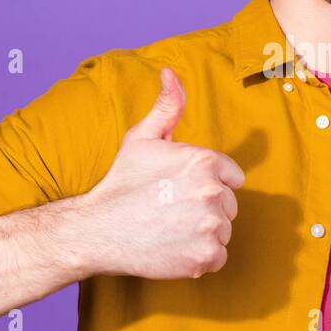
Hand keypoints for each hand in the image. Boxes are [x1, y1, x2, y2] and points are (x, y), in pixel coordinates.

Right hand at [62, 67, 244, 279]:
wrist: (98, 230)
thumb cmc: (122, 183)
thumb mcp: (142, 138)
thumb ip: (167, 106)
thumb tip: (171, 73)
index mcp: (205, 161)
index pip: (232, 177)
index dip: (207, 183)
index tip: (180, 190)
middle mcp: (213, 192)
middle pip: (229, 204)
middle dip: (206, 208)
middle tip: (171, 210)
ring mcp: (211, 226)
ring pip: (224, 230)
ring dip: (204, 232)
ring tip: (170, 228)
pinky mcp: (206, 256)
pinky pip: (218, 256)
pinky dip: (200, 256)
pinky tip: (173, 247)